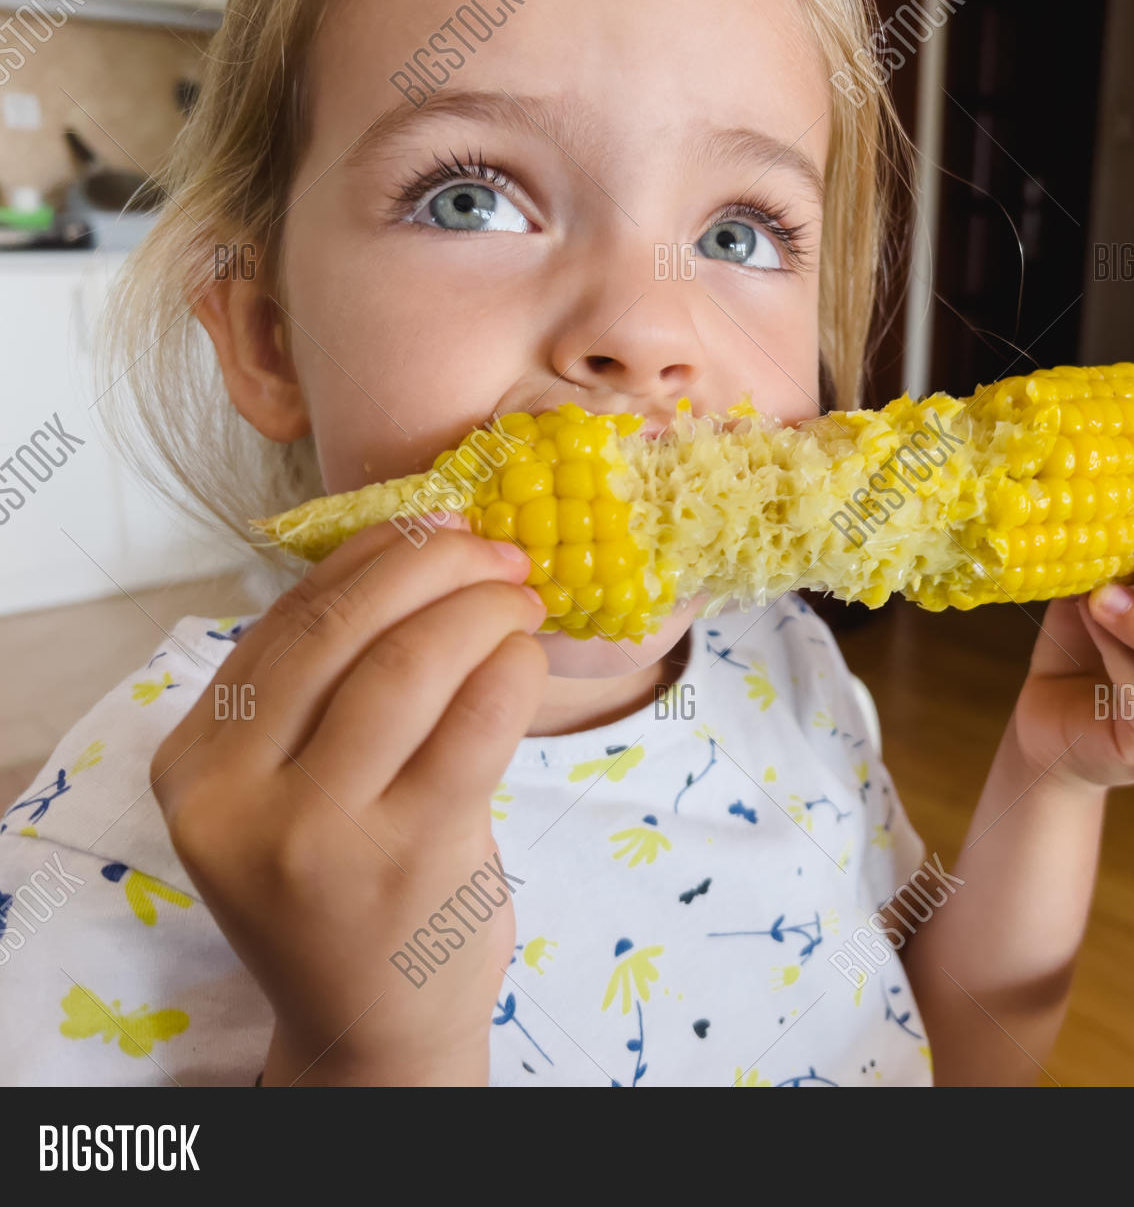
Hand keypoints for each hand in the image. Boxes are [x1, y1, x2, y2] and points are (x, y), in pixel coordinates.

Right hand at [150, 515, 547, 1084]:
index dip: (376, 553)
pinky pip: (474, 723)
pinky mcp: (407, 858)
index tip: (440, 525)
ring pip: (408, 665)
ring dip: (481, 609)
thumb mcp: (292, 784)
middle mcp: (234, 797)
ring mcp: (316, 834)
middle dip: (437, 565)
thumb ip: (324, 683)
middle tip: (500, 557)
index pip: (288, 619)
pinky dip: (510, 667)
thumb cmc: (347, 881)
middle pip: (344, 629)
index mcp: (194, 763)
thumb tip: (420, 544)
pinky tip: (526, 658)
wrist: (373, 1020)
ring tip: (521, 604)